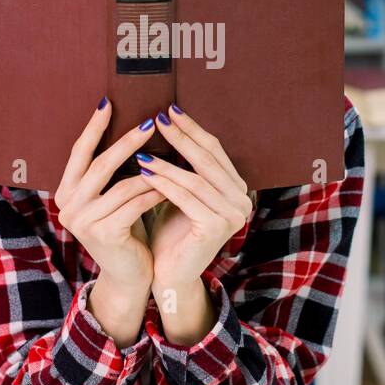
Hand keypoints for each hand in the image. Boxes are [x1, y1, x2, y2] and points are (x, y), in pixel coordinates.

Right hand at [54, 101, 164, 295]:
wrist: (129, 275)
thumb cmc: (125, 230)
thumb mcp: (112, 198)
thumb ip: (110, 172)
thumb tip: (128, 126)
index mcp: (65, 192)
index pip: (79, 152)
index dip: (93, 127)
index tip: (108, 102)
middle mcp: (67, 206)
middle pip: (99, 164)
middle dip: (127, 141)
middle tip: (149, 122)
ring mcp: (83, 222)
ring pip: (122, 185)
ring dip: (150, 170)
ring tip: (170, 155)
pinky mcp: (104, 234)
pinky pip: (135, 204)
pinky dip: (154, 192)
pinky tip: (170, 184)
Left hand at [137, 107, 252, 297]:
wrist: (169, 273)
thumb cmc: (171, 231)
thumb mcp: (179, 192)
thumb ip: (183, 165)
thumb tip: (167, 121)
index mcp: (236, 188)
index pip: (214, 150)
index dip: (192, 129)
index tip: (169, 111)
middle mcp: (242, 200)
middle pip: (208, 160)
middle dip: (181, 137)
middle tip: (158, 118)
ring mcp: (233, 215)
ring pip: (196, 179)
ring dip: (167, 162)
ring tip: (142, 150)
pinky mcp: (217, 227)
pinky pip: (187, 198)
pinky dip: (165, 183)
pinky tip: (145, 172)